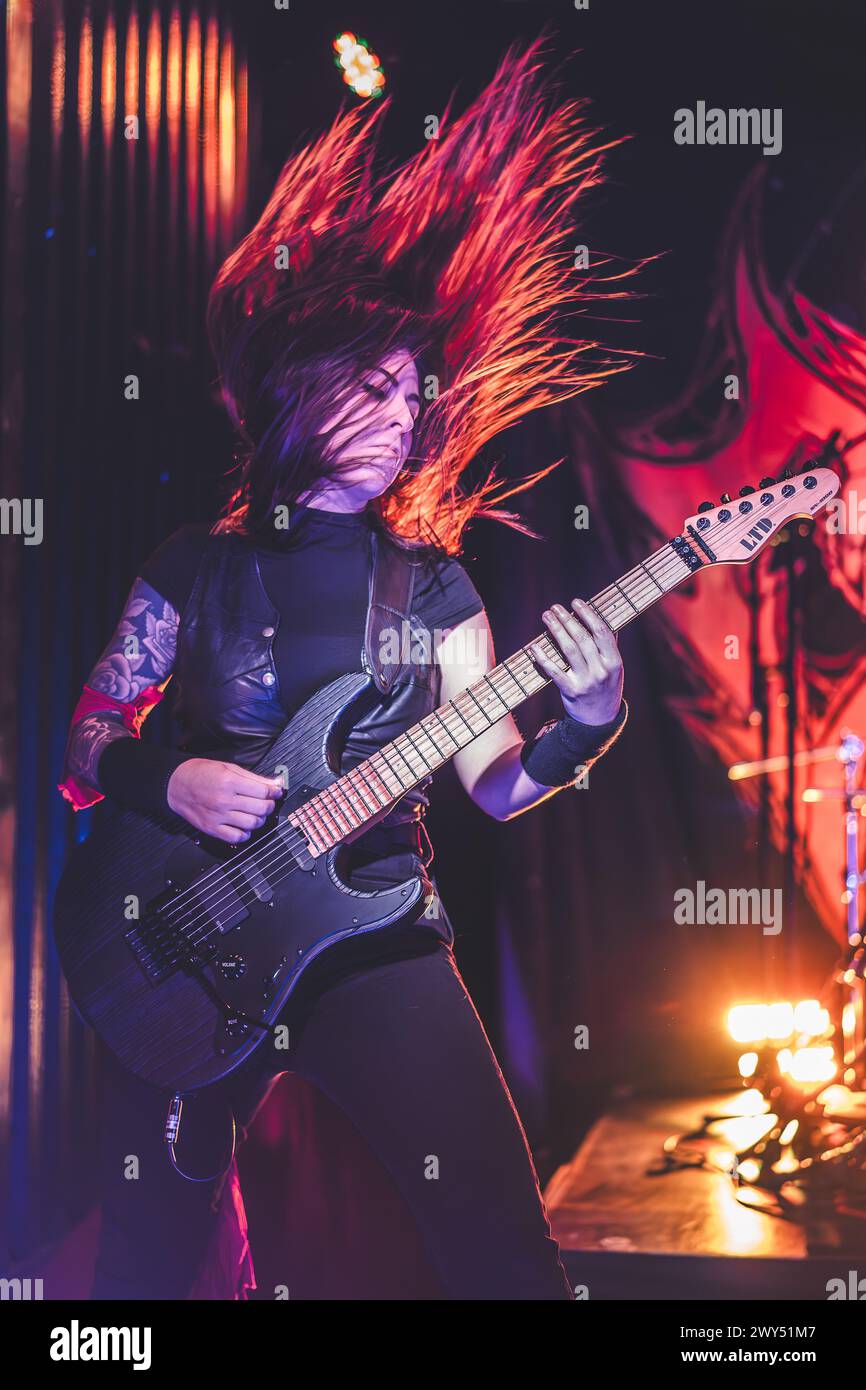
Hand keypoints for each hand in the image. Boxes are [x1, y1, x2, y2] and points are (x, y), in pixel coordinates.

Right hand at [167, 759, 284, 843]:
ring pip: (252, 824)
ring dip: (259, 820)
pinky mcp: (212, 828)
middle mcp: (224, 800)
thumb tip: (273, 784)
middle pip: (261, 809)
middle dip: (269, 805)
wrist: (176, 784)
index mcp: (229, 782)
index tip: (276, 792)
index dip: (274, 792)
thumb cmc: (201, 773)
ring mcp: (218, 816)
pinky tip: (244, 826)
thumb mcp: (228, 767)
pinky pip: (236, 838)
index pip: (263, 791)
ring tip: (256, 814)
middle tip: (267, 802)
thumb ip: (252, 777)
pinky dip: (245, 834)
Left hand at [529, 599, 623, 725]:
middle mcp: (601, 670)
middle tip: (555, 608)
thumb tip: (601, 618)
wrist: (600, 720)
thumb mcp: (614, 668)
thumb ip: (608, 645)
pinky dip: (543, 658)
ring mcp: (586, 681)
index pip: (601, 632)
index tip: (576, 602)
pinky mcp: (571, 691)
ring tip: (547, 617)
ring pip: (568, 650)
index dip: (587, 614)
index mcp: (614, 661)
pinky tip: (534, 647)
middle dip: (567, 619)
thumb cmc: (605, 687)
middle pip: (582, 638)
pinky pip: (554, 671)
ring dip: (555, 630)